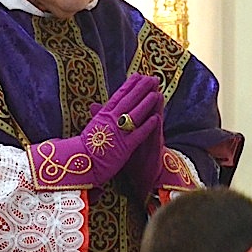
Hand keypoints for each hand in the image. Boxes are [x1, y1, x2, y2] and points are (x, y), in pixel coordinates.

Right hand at [26, 74, 162, 190]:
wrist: (77, 165)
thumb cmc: (84, 147)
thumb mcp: (90, 127)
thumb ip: (97, 115)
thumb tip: (94, 105)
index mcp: (102, 115)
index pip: (118, 96)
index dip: (129, 85)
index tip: (138, 75)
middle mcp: (110, 121)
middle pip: (129, 101)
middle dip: (141, 89)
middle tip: (152, 78)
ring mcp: (118, 133)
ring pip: (135, 115)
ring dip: (146, 103)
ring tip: (157, 92)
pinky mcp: (124, 147)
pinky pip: (137, 134)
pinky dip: (147, 126)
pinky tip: (156, 118)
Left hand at [97, 86, 199, 201]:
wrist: (145, 175)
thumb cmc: (134, 156)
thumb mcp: (119, 138)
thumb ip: (108, 120)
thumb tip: (93, 106)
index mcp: (134, 124)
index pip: (133, 104)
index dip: (135, 91)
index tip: (136, 76)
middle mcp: (144, 128)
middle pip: (145, 107)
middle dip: (148, 93)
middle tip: (150, 78)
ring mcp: (150, 137)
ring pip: (153, 119)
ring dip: (156, 107)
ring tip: (158, 93)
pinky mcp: (153, 149)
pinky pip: (154, 137)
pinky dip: (155, 128)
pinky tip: (157, 118)